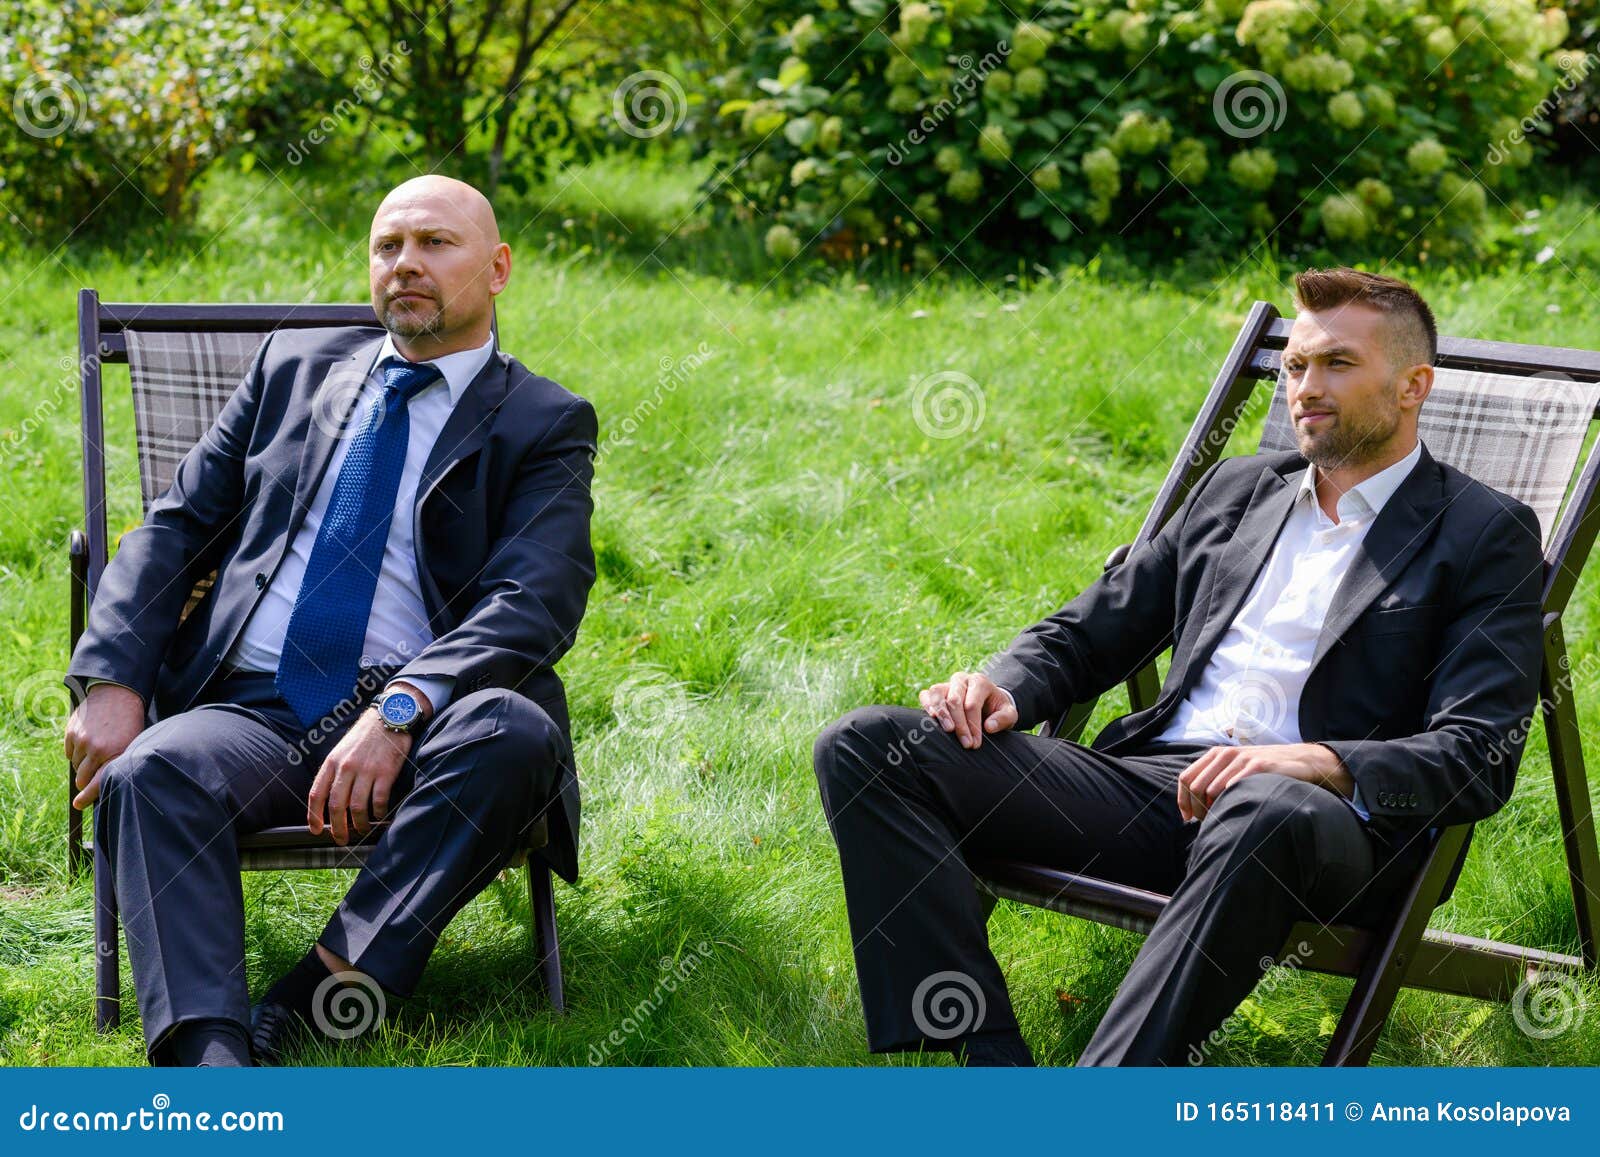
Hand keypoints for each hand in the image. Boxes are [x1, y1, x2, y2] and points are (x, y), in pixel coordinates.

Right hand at [65, 684, 146, 809]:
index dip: (87, 797)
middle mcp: (97, 749)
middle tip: (94, 772)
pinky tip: (88, 741)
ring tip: (96, 750)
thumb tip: (103, 787)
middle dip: (86, 779)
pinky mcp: (71, 732)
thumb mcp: (131, 745)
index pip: (97, 783)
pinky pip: (68, 752)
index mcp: (115, 754)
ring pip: (75, 765)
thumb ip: (118, 765)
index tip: (78, 804)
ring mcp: (82, 740)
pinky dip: (76, 751)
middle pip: (82, 778)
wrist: (118, 696)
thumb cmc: (128, 725)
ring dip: (82, 763)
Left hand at [308, 710, 414, 844]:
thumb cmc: (365, 736)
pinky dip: (378, 813)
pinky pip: (379, 801)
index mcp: (332, 762)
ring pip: (357, 807)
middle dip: (337, 828)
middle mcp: (346, 767)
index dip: (314, 816)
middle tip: (341, 839)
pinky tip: (380, 816)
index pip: (316, 794)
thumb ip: (335, 773)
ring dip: (359, 824)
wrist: (389, 717)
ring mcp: (366, 770)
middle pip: (336, 806)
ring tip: (361, 830)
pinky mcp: (386, 773)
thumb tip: (331, 801)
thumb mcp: (342, 750)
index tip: (316, 830)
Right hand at [918, 671, 1018, 749]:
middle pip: (954, 700)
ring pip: (937, 694)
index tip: (975, 744)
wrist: (987, 703)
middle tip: (966, 744)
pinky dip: (927, 706)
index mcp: (980, 682)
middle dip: (960, 724)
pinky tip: (932, 719)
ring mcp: (947, 684)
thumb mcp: (1009, 714)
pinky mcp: (936, 692)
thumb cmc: (997, 710)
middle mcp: (961, 680)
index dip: (973, 725)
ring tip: (948, 730)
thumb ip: (1003, 719)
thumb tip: (988, 727)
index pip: (972, 704)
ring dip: (941, 714)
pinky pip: (926, 695)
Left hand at [1177, 742, 1352, 821]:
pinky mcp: (1259, 766)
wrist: (1301, 760)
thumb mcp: (1236, 770)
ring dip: (1213, 810)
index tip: (1188, 819)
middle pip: (1195, 787)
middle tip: (1210, 822)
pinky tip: (1237, 811)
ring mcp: (1242, 758)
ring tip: (1224, 820)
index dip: (1183, 801)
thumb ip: (1215, 780)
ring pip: (1212, 789)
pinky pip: (1234, 786)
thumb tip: (1191, 809)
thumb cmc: (1265, 771)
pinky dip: (1230, 802)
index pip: (1185, 778)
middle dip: (1198, 809)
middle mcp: (1225, 754)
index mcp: (1216, 755)